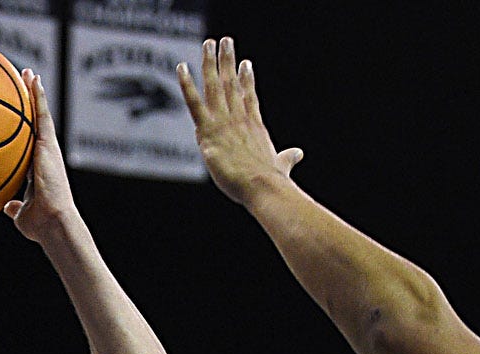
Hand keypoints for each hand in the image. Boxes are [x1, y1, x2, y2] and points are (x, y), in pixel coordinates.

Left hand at [4, 71, 77, 241]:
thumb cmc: (41, 225)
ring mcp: (49, 149)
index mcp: (39, 169)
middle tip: (26, 82)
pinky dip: (38, 96)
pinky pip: (42, 115)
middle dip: (31, 103)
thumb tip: (7, 207)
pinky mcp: (49, 144)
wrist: (54, 223)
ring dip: (35, 93)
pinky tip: (33, 79)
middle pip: (37, 124)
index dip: (25, 128)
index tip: (20, 115)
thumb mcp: (22, 215)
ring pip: (41, 115)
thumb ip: (14, 207)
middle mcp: (45, 156)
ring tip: (29, 72)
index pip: (30, 144)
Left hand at [177, 38, 303, 206]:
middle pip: (232, 84)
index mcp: (255, 126)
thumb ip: (287, 158)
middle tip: (226, 41)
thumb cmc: (272, 181)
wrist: (262, 186)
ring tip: (209, 43)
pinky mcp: (208, 130)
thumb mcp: (281, 165)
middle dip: (228, 61)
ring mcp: (224, 121)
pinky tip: (181, 68)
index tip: (246, 63)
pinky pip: (194, 103)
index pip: (250, 97)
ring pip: (215, 86)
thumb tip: (298, 153)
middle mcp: (239, 118)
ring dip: (211, 63)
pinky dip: (187, 84)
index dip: (247, 80)